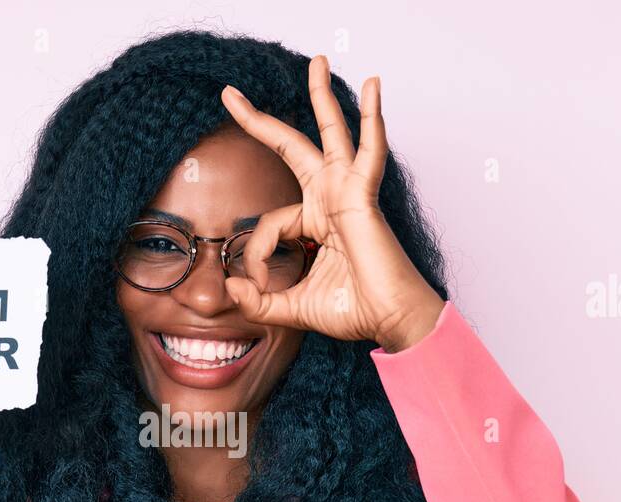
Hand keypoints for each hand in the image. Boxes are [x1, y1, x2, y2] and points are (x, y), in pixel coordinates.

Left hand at [220, 56, 444, 351]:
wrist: (389, 321)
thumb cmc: (353, 311)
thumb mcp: (290, 308)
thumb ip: (258, 302)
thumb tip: (230, 289)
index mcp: (313, 222)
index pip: (265, 224)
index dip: (253, 256)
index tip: (256, 285)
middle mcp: (329, 201)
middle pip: (292, 149)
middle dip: (260, 122)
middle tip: (230, 95)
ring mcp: (347, 194)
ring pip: (331, 134)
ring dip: (323, 96)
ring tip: (317, 60)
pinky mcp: (363, 197)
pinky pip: (369, 151)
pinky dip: (373, 119)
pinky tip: (374, 87)